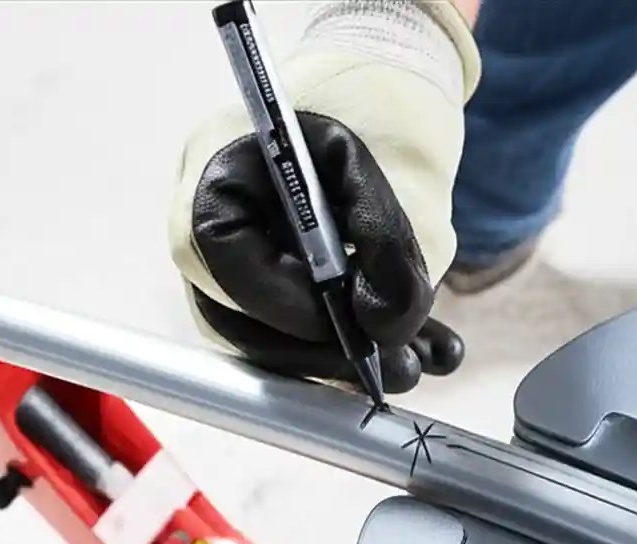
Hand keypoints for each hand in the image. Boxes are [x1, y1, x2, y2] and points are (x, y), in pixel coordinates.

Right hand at [169, 0, 479, 393]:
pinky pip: (307, 335)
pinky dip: (366, 343)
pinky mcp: (272, 292)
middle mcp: (206, 240)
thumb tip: (388, 325)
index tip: (363, 333)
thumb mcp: (374, 165)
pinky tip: (429, 350)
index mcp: (209, 190)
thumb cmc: (356, 103)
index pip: (233, 272)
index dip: (296, 314)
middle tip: (403, 368)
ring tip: (430, 358)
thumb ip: (382, 243)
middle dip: (332, 355)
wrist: (366, 81)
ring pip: (282, 344)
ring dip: (357, 361)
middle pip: (248, 328)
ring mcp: (236, 272)